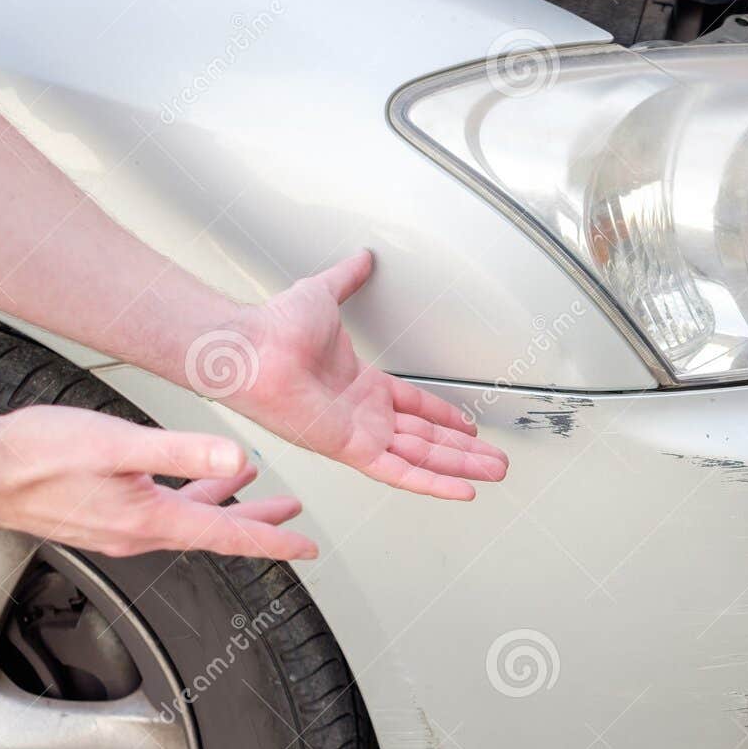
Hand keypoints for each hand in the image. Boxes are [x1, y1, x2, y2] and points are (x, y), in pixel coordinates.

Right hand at [0, 405, 315, 559]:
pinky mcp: (102, 514)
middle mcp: (140, 532)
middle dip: (259, 525)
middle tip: (293, 520)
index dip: (274, 541)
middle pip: (216, 532)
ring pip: (190, 519)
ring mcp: (120, 526)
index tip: (306, 548)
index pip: (230, 537)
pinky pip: (162, 510)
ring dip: (226, 507)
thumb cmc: (34, 457)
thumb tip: (238, 459)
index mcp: (152, 520)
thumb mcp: (118, 444)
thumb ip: (181, 452)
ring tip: (256, 493)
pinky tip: (190, 479)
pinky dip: (188, 496)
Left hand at [211, 252, 507, 500]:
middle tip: (496, 460)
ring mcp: (359, 434)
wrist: (251, 348)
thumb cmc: (274, 327)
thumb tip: (361, 258)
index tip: (468, 426)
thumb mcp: (323, 294)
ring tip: (494, 472)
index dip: (445, 417)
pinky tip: (462, 490)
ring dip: (462, 466)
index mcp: (360, 386)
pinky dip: (434, 483)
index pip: (415, 407)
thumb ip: (347, 279)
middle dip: (465, 450)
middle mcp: (362, 415)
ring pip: (423, 458)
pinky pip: (400, 472)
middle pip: (428, 439)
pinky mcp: (352, 449)